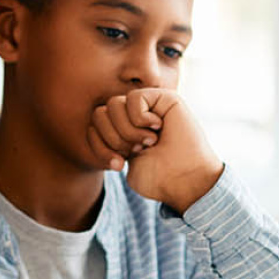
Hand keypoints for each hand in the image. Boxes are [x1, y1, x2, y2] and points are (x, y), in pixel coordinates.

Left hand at [86, 88, 223, 212]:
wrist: (185, 180)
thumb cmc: (158, 178)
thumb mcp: (120, 162)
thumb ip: (105, 142)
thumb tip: (97, 118)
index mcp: (123, 132)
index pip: (93, 127)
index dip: (100, 147)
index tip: (119, 165)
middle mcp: (134, 117)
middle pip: (99, 114)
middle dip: (112, 139)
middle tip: (135, 151)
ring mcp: (148, 106)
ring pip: (113, 104)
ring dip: (127, 131)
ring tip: (147, 142)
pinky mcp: (163, 97)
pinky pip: (134, 98)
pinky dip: (140, 118)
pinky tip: (157, 128)